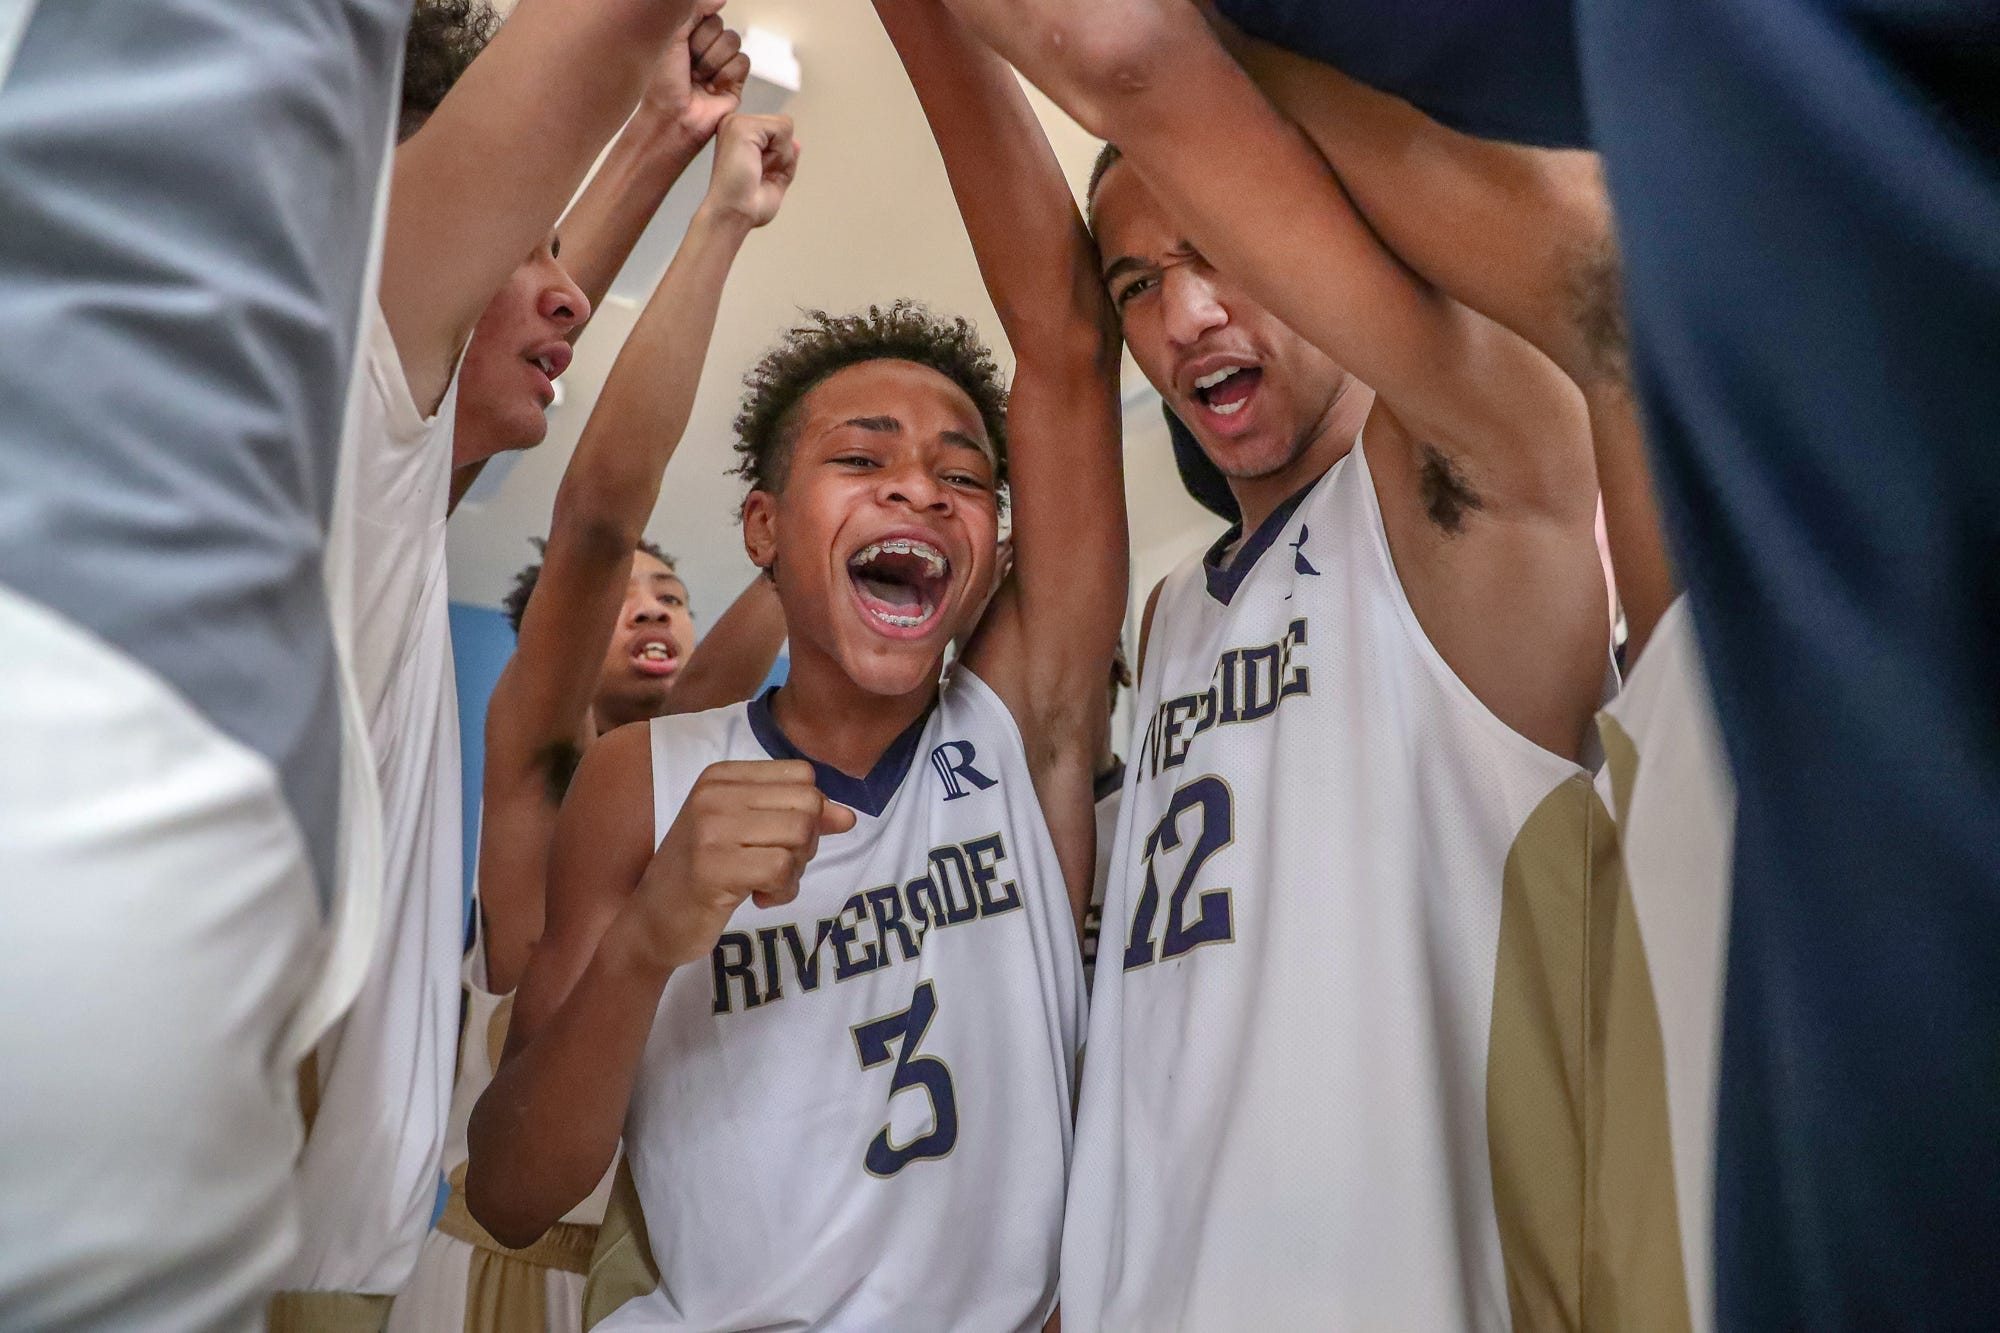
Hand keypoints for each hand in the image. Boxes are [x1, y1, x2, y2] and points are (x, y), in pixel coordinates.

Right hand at [630, 760, 854, 969]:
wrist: (650, 922)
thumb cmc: (704, 876)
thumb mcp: (748, 834)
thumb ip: (796, 817)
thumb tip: (848, 816)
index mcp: (721, 776)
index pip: (802, 775)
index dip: (808, 813)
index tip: (780, 841)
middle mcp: (714, 793)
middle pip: (807, 803)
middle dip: (806, 843)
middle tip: (775, 866)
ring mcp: (711, 828)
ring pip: (800, 834)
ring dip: (794, 870)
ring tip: (763, 883)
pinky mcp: (714, 867)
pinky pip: (782, 869)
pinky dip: (782, 891)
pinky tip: (757, 898)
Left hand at [642, 0, 749, 144]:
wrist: (672, 116)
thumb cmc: (663, 82)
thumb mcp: (674, 35)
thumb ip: (696, 11)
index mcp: (690, 37)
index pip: (709, 17)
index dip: (697, 31)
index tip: (682, 48)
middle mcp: (707, 50)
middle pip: (722, 28)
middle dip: (704, 47)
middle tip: (689, 67)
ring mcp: (722, 66)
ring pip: (733, 43)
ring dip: (713, 62)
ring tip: (700, 80)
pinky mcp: (736, 83)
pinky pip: (743, 62)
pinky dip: (726, 75)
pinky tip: (713, 88)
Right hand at [701, 113, 799, 229]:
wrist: (732, 215)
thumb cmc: (746, 205)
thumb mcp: (774, 179)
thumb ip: (785, 158)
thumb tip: (795, 143)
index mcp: (738, 135)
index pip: (778, 132)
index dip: (780, 158)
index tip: (759, 177)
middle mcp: (734, 124)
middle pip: (784, 126)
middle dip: (782, 155)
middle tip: (758, 175)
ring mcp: (736, 122)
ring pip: (785, 126)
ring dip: (780, 156)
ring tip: (757, 170)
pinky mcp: (742, 125)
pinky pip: (783, 129)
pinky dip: (779, 154)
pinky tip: (757, 165)